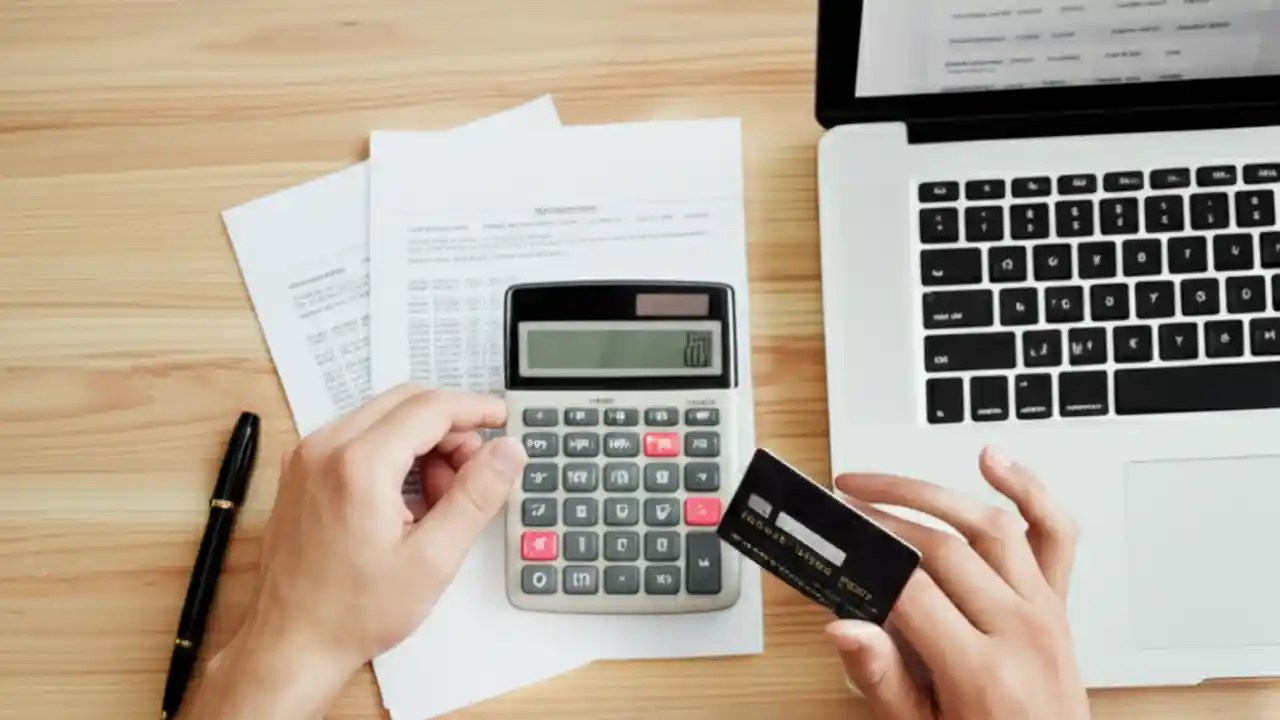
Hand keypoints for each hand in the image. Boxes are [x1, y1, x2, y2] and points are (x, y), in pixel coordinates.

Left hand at [182, 386, 525, 719]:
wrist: (291, 644)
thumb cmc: (351, 613)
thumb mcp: (433, 560)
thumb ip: (476, 497)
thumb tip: (507, 452)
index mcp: (357, 465)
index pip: (430, 408)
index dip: (475, 409)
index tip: (502, 419)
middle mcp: (324, 448)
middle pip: (405, 404)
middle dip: (450, 430)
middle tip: (475, 472)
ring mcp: (306, 458)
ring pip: (382, 419)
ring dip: (421, 443)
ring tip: (438, 502)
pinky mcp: (301, 472)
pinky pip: (357, 438)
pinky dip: (392, 454)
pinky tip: (407, 503)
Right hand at [826, 448, 1087, 719]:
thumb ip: (881, 679)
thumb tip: (842, 627)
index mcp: (983, 674)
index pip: (913, 592)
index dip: (866, 557)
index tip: (832, 539)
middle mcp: (1022, 632)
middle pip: (945, 549)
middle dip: (884, 519)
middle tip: (841, 510)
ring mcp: (1046, 611)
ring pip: (990, 525)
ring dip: (932, 493)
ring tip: (881, 484)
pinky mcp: (1058, 602)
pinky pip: (1054, 532)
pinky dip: (1028, 489)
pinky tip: (992, 461)